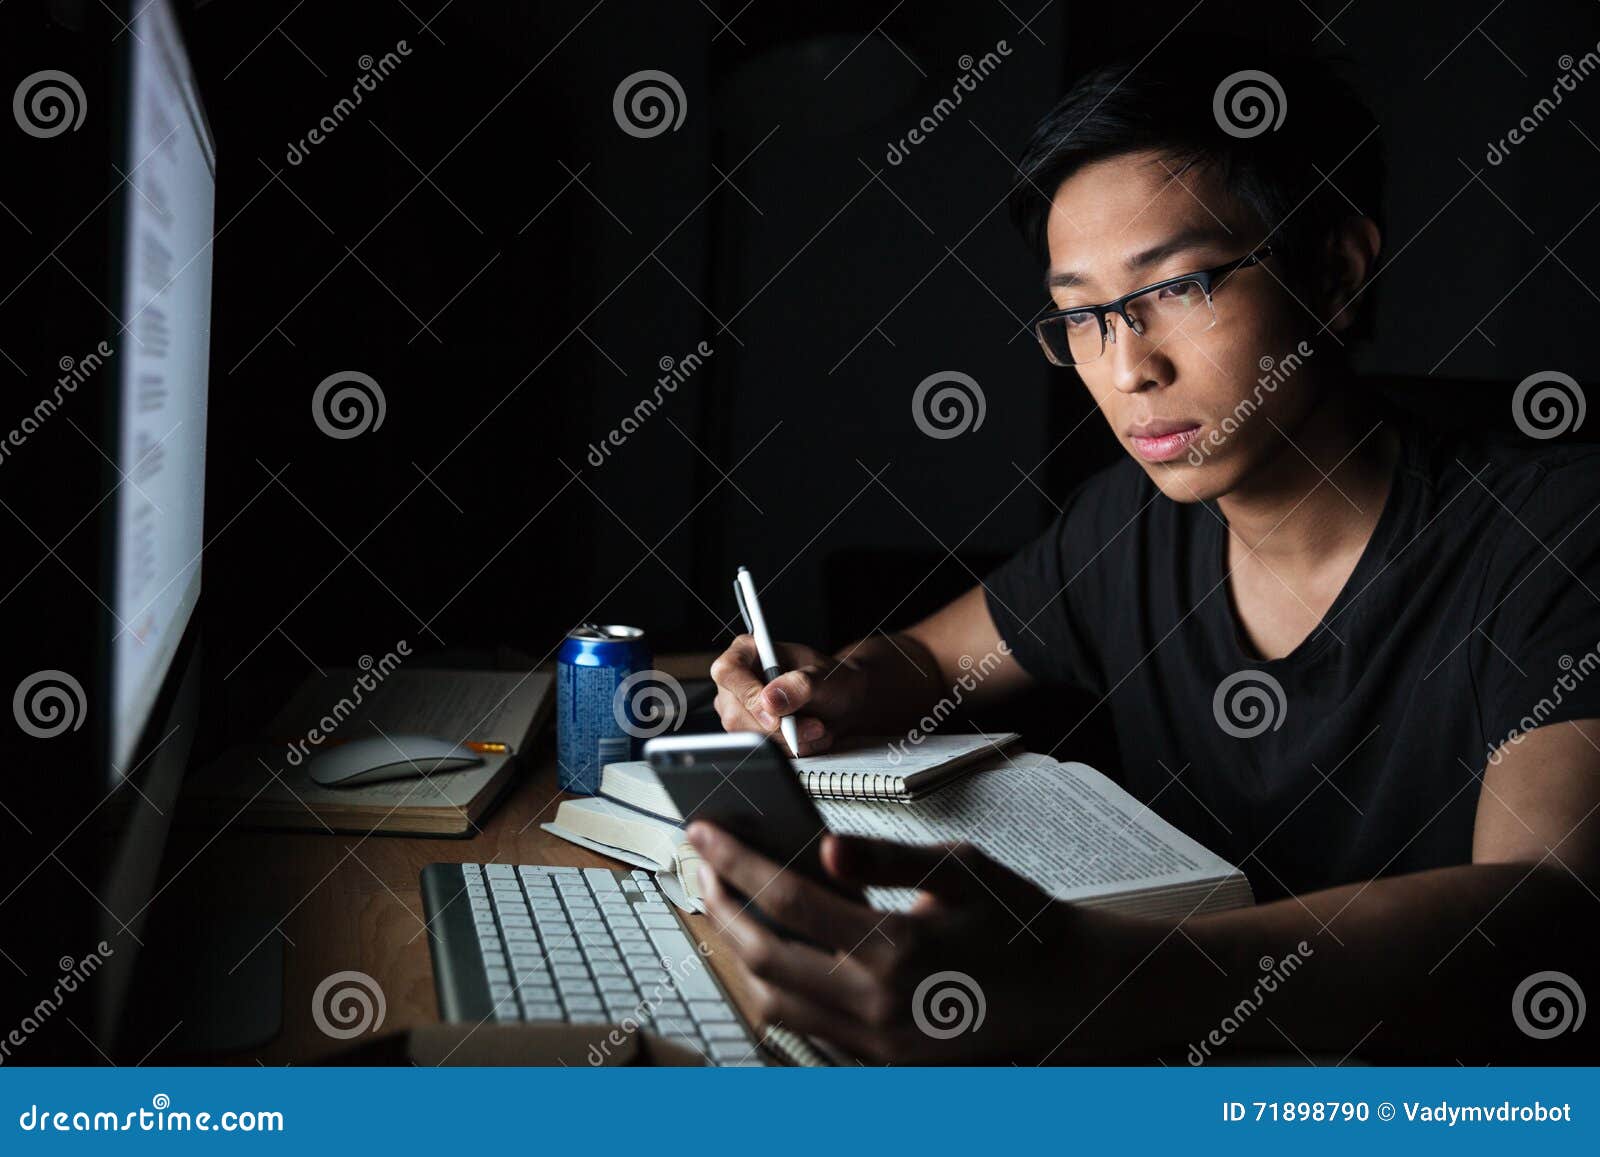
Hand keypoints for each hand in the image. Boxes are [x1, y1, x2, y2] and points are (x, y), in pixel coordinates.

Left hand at [686, 821, 1153, 1063]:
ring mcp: (877, 1041)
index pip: (788, 898)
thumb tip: (825, 846)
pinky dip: (774, 986)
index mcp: (896, 947)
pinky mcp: (884, 1060)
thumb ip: (887, 859)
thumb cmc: (1019, 920)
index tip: (704, 831)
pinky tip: (770, 949)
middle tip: (702, 864)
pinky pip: (805, 1026)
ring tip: (726, 903)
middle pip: (764, 954)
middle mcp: (877, 1003)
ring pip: (773, 1000)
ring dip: (738, 949)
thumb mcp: (962, 870)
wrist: (1069, 990)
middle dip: (720, 904)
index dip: (737, 861)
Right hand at [708, 635, 866, 755]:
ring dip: (790, 739)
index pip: (728, 672)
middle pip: (737, 714)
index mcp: (747, 651)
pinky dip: (790, 748)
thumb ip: (800, 684)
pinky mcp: (748, 731)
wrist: (841, 702)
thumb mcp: (822, 676)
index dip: (746, 695)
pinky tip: (807, 736)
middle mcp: (737, 680)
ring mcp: (738, 709)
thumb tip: (769, 700)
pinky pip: (762, 750)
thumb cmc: (829, 680)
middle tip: (815, 725)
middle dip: (780, 728)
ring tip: (817, 727)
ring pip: (751, 737)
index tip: (775, 715)